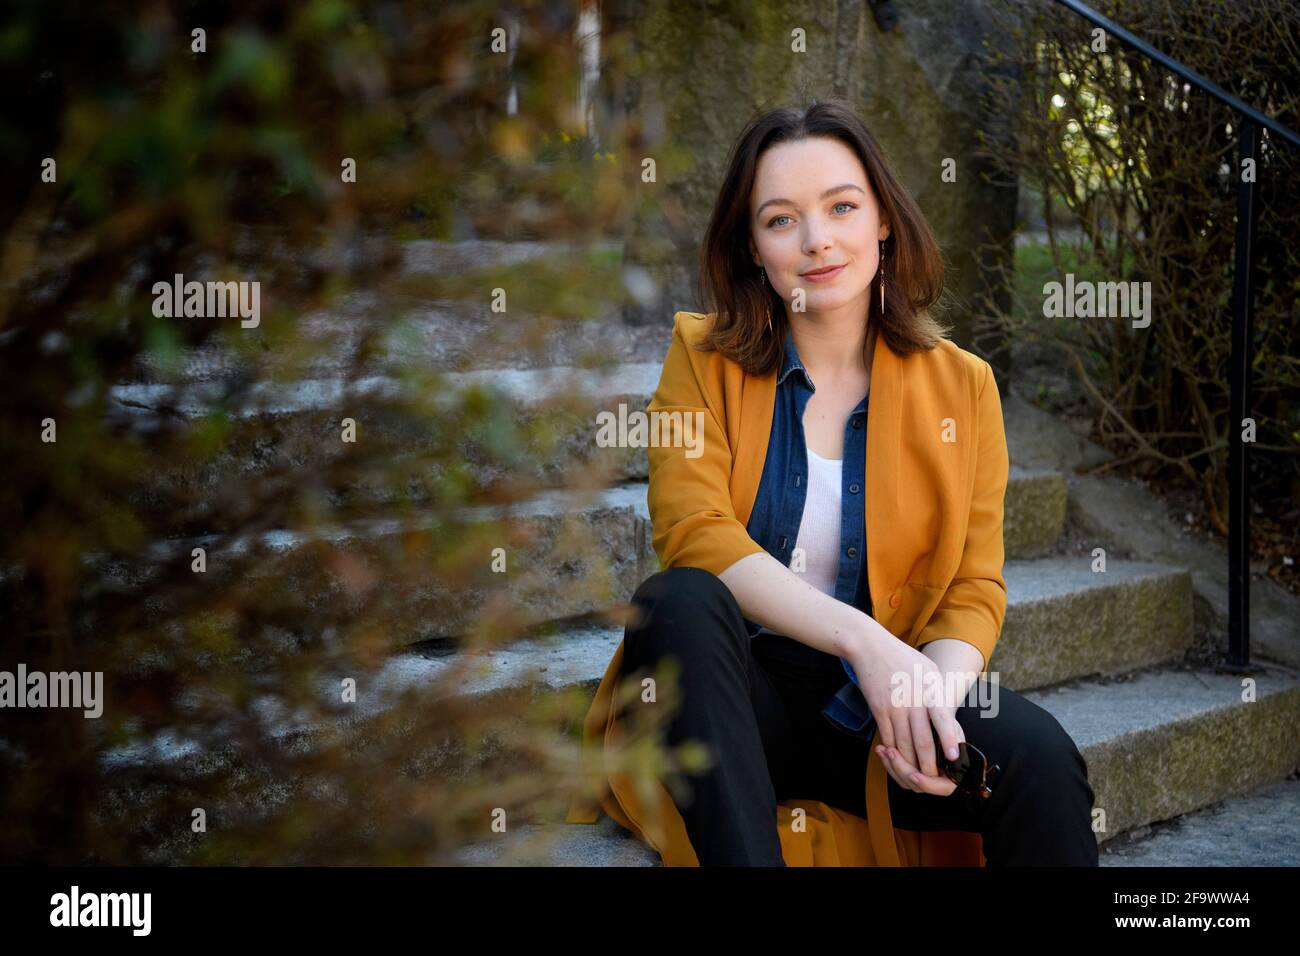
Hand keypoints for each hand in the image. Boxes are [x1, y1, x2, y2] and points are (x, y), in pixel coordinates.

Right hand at [849, 628, 965, 794]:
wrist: (870, 647)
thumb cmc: (904, 659)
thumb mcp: (929, 671)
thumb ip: (941, 699)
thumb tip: (953, 728)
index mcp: (931, 689)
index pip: (942, 718)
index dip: (948, 739)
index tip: (953, 757)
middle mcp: (914, 700)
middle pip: (921, 742)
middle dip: (928, 766)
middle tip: (934, 779)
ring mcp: (894, 706)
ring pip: (903, 746)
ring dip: (910, 765)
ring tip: (916, 776)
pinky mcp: (878, 710)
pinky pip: (888, 738)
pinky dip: (893, 753)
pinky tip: (897, 759)